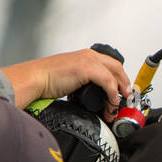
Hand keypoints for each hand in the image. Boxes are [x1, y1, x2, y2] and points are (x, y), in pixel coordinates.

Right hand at [1, 48, 131, 111]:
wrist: (34, 79)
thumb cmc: (47, 80)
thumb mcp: (71, 79)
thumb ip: (83, 83)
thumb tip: (91, 97)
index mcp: (85, 56)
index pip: (111, 65)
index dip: (120, 79)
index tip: (123, 92)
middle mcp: (88, 55)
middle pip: (117, 68)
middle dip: (125, 85)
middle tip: (127, 99)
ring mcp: (88, 60)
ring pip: (115, 75)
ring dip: (120, 92)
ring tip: (118, 106)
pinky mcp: (86, 69)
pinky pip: (108, 82)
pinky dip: (112, 94)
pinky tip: (110, 104)